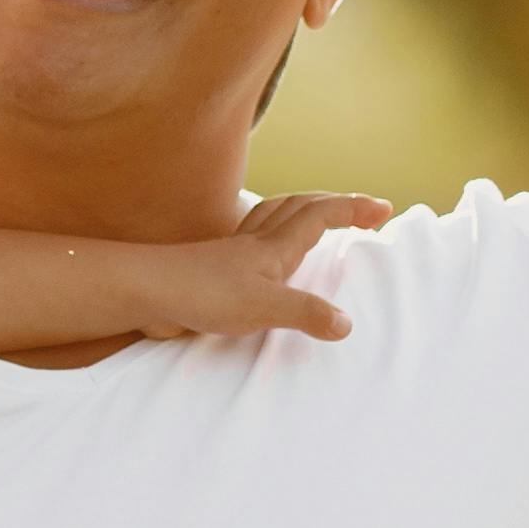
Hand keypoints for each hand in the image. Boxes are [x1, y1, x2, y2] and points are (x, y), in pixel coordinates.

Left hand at [121, 192, 396, 344]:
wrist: (145, 291)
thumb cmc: (201, 294)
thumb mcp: (263, 307)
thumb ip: (306, 313)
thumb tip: (346, 324)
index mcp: (275, 247)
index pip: (321, 216)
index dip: (353, 209)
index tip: (384, 209)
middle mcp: (257, 242)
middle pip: (302, 206)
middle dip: (337, 203)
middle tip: (366, 208)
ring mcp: (235, 252)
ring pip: (276, 216)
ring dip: (305, 208)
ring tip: (322, 214)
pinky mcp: (218, 267)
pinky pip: (254, 237)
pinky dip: (273, 231)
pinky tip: (268, 248)